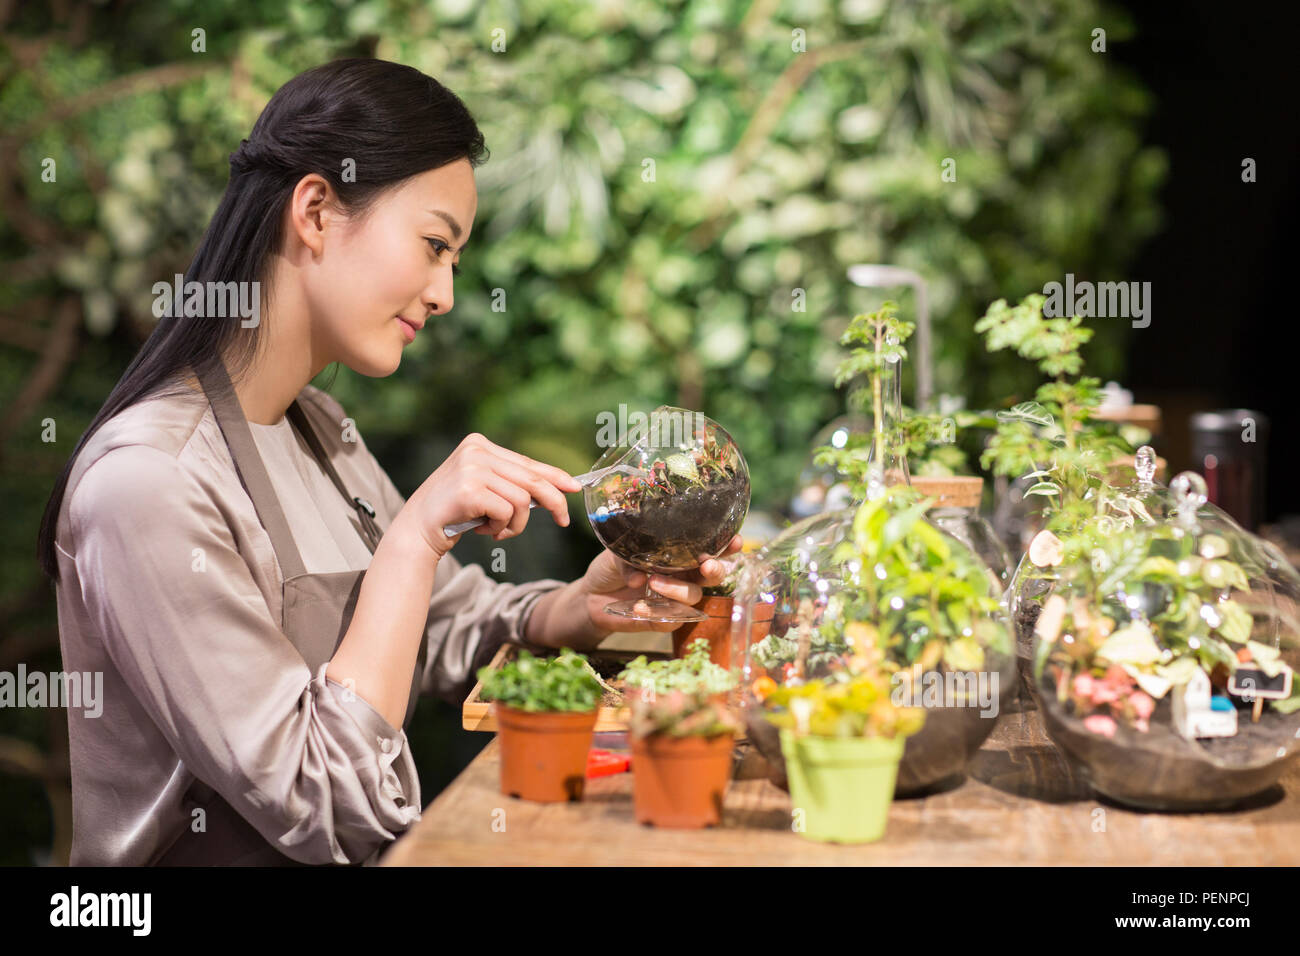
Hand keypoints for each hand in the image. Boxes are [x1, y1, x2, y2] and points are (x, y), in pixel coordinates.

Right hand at [404, 433, 579, 556]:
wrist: (417, 529)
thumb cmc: (455, 512)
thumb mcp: (485, 488)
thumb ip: (512, 483)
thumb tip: (558, 487)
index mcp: (479, 444)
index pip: (527, 462)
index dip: (555, 476)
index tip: (575, 487)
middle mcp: (476, 451)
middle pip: (531, 479)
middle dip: (553, 502)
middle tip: (563, 520)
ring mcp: (471, 468)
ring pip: (522, 500)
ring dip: (516, 524)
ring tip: (498, 531)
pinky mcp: (469, 489)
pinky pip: (507, 512)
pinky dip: (500, 528)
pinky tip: (482, 530)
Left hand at [579, 534, 744, 634]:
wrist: (592, 596)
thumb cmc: (611, 567)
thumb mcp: (616, 553)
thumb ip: (630, 558)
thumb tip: (640, 575)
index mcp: (679, 554)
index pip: (709, 548)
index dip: (727, 546)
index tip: (734, 541)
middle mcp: (684, 575)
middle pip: (714, 575)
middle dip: (715, 570)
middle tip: (705, 567)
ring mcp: (675, 599)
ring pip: (694, 597)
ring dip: (678, 589)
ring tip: (652, 582)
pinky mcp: (664, 619)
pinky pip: (672, 619)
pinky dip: (656, 612)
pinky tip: (637, 607)